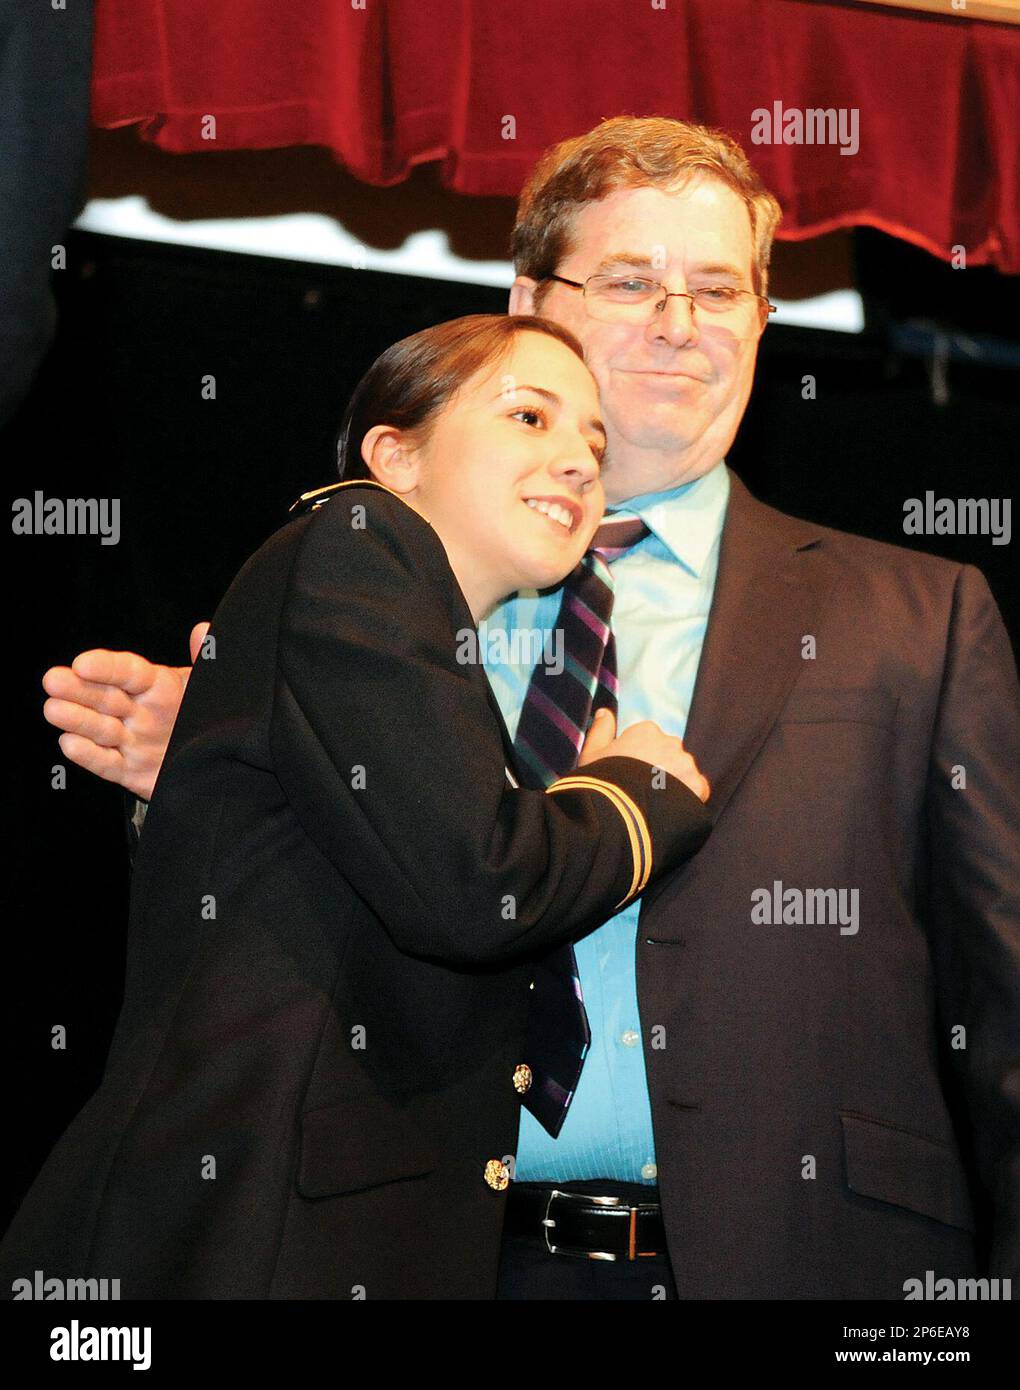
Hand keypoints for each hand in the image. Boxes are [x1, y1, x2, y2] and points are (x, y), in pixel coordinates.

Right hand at [41, 621, 209, 799]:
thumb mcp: (209, 687)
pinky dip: (89, 756)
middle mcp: (139, 713)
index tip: (84, 663)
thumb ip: (206, 659)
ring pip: (101, 730)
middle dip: (79, 690)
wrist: (216, 761)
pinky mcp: (129, 771)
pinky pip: (107, 764)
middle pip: (106, 698)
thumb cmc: (208, 717)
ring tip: (54, 709)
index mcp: (158, 687)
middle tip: (53, 680)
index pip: (129, 672)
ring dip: (77, 719)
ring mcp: (132, 742)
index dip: (107, 667)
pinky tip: (69, 743)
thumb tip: (202, 630)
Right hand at [578, 709, 709, 802]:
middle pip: (671, 755)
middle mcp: (671, 742)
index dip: (643, 760)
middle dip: (662, 770)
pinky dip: (689, 799)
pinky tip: (670, 809)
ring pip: (685, 772)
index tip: (634, 774)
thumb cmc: (600, 781)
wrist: (615, 811)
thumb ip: (601, 730)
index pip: (652, 741)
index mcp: (647, 731)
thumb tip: (605, 712)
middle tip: (646, 790)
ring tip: (657, 803)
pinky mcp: (697, 786)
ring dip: (676, 784)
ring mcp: (686, 764)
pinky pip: (698, 790)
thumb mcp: (591, 753)